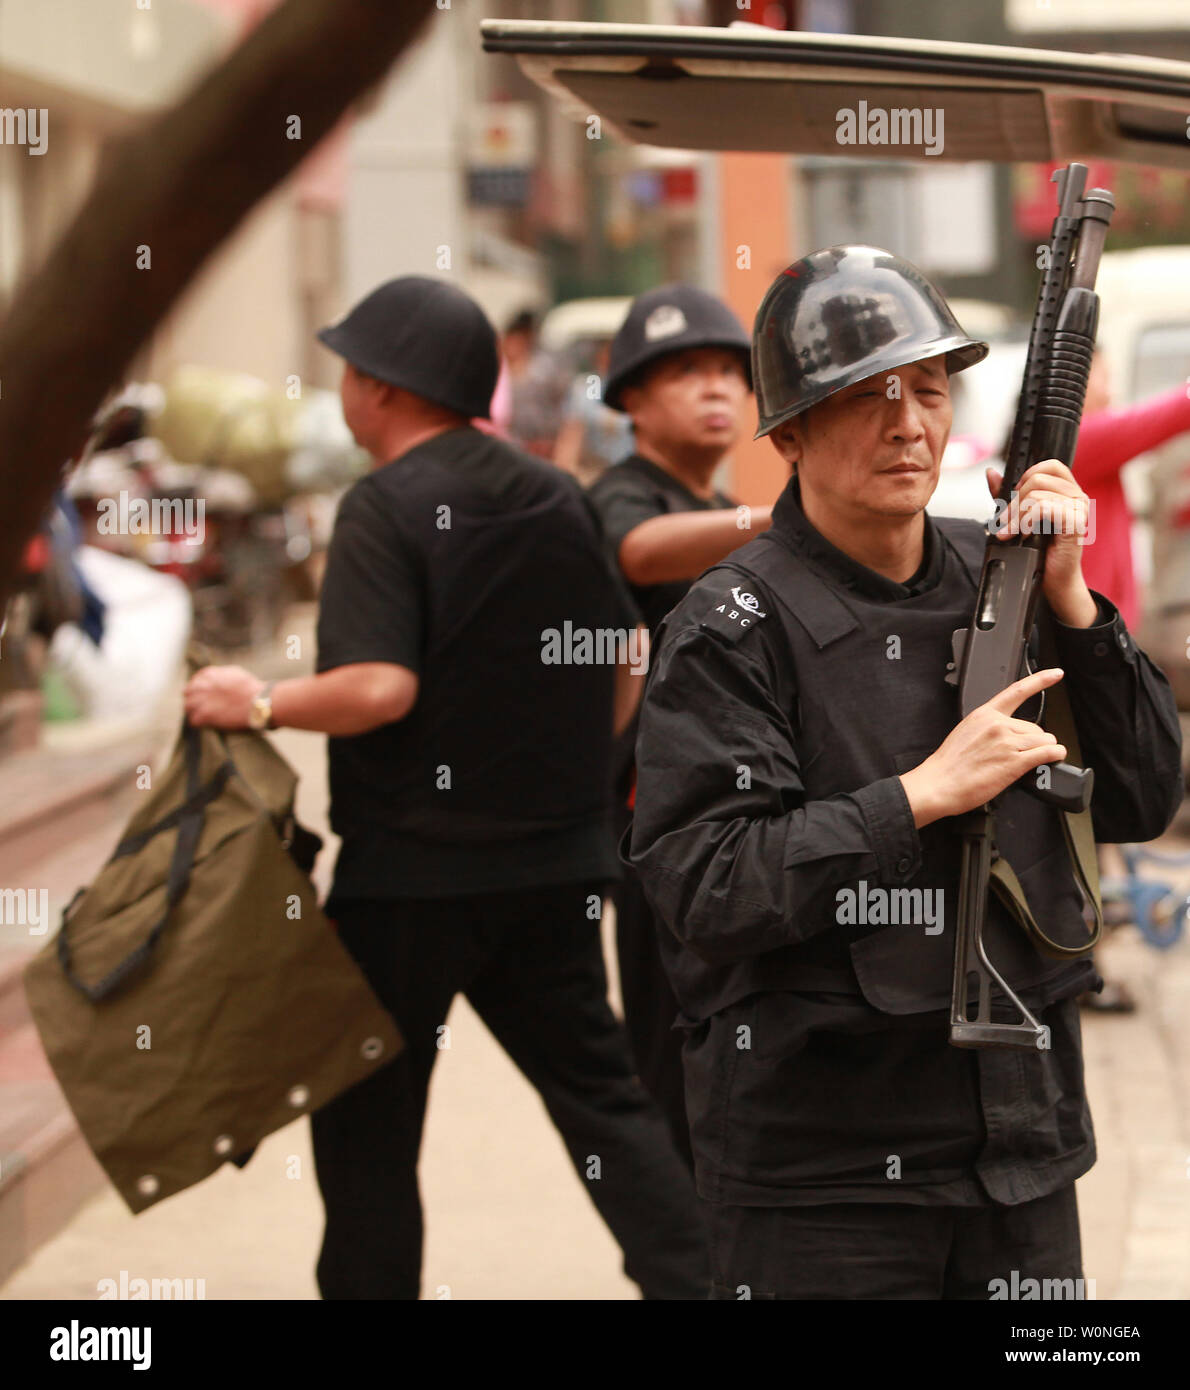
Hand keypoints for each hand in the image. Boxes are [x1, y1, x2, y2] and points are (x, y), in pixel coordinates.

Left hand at [183, 665, 265, 728]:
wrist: (258, 702)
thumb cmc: (251, 688)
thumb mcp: (235, 673)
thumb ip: (221, 675)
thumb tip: (215, 680)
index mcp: (209, 674)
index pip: (195, 680)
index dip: (198, 688)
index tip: (202, 694)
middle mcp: (202, 686)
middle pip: (188, 693)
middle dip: (193, 699)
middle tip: (201, 706)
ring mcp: (202, 701)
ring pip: (187, 707)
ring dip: (194, 711)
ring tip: (203, 716)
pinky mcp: (205, 715)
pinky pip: (193, 720)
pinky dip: (199, 722)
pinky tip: (207, 723)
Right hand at [899, 667, 1068, 826]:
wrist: (939, 784)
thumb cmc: (949, 764)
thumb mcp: (966, 733)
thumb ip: (989, 728)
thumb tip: (1009, 735)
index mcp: (984, 715)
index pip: (1017, 691)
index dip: (1041, 680)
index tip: (1055, 674)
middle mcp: (998, 725)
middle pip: (1036, 727)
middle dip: (1035, 740)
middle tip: (1021, 753)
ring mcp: (1007, 743)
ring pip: (1045, 740)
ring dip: (1045, 749)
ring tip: (1034, 759)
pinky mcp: (1014, 762)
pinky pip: (1047, 753)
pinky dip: (1056, 754)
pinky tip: (1054, 756)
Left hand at [986, 460, 1096, 625]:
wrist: (1053, 580)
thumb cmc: (1040, 551)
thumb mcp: (1019, 517)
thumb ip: (1006, 495)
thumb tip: (992, 472)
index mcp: (1068, 491)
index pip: (1050, 465)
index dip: (1027, 476)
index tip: (1013, 498)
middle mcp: (1077, 496)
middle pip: (1038, 478)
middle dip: (1014, 502)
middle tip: (1006, 523)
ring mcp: (1080, 509)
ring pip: (1036, 494)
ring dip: (1016, 515)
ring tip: (1011, 532)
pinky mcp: (1076, 523)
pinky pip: (1044, 508)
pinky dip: (1025, 521)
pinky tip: (1023, 535)